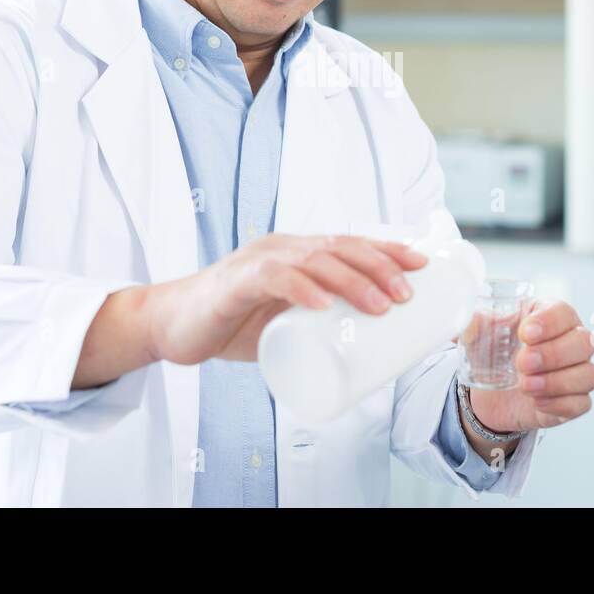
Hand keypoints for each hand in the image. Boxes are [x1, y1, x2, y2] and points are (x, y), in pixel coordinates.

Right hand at [146, 234, 427, 364]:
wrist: (169, 326)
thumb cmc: (229, 323)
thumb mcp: (282, 320)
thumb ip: (314, 324)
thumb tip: (367, 349)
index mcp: (296, 254)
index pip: (350, 243)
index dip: (388, 250)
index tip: (424, 266)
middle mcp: (281, 249)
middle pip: (340, 248)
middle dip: (380, 267)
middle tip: (409, 295)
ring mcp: (258, 262)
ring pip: (314, 261)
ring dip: (353, 280)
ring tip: (382, 304)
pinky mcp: (234, 283)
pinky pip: (272, 279)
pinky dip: (300, 290)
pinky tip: (322, 304)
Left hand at [467, 300, 593, 433]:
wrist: (491, 391)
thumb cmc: (493, 351)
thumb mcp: (479, 335)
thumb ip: (473, 323)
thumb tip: (466, 322)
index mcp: (551, 316)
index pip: (564, 312)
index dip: (549, 322)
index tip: (525, 333)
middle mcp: (572, 341)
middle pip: (584, 342)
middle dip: (553, 354)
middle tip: (521, 363)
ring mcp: (578, 371)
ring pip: (588, 374)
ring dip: (557, 381)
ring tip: (524, 386)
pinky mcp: (575, 401)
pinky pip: (582, 403)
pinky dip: (560, 404)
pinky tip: (536, 403)